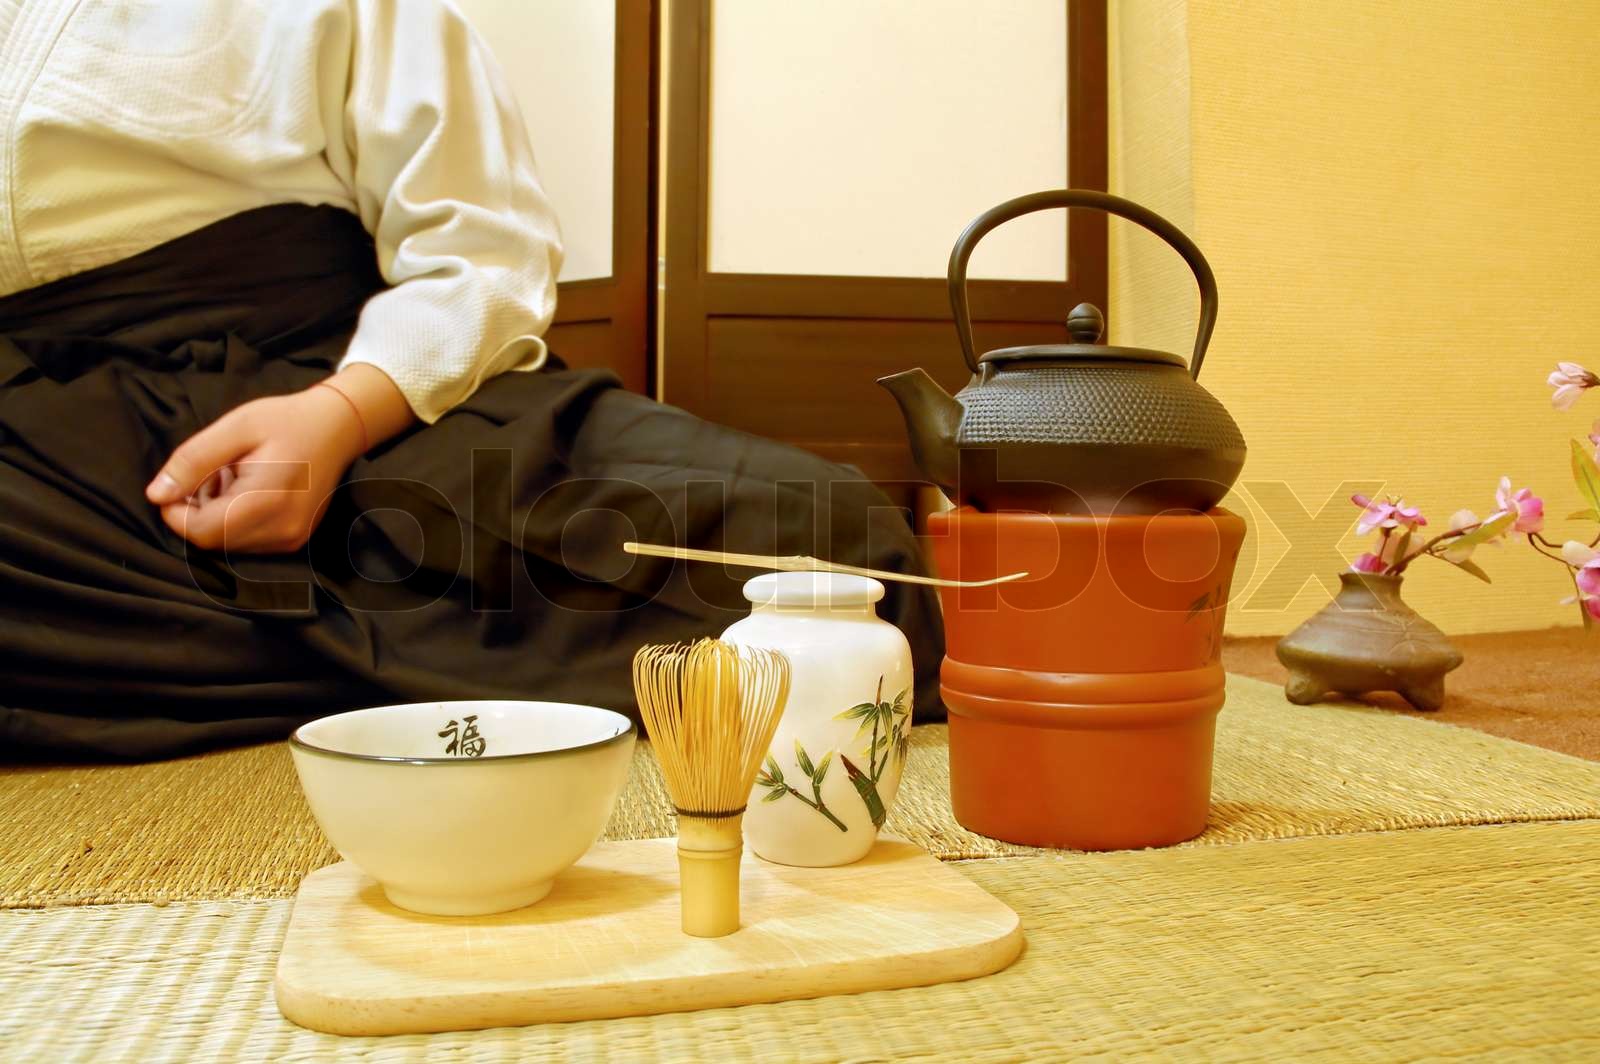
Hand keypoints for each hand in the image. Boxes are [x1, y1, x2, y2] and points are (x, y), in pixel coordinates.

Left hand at [145, 365, 416, 553]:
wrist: (338, 428)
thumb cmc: (286, 421)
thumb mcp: (235, 427)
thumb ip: (193, 461)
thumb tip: (156, 495)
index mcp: (266, 502)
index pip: (200, 531)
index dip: (175, 511)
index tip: (179, 480)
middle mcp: (281, 530)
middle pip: (212, 541)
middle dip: (196, 513)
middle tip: (210, 475)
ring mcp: (291, 539)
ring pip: (227, 544)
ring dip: (215, 517)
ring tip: (231, 481)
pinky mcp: (294, 540)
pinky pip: (246, 542)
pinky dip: (234, 521)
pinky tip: (246, 493)